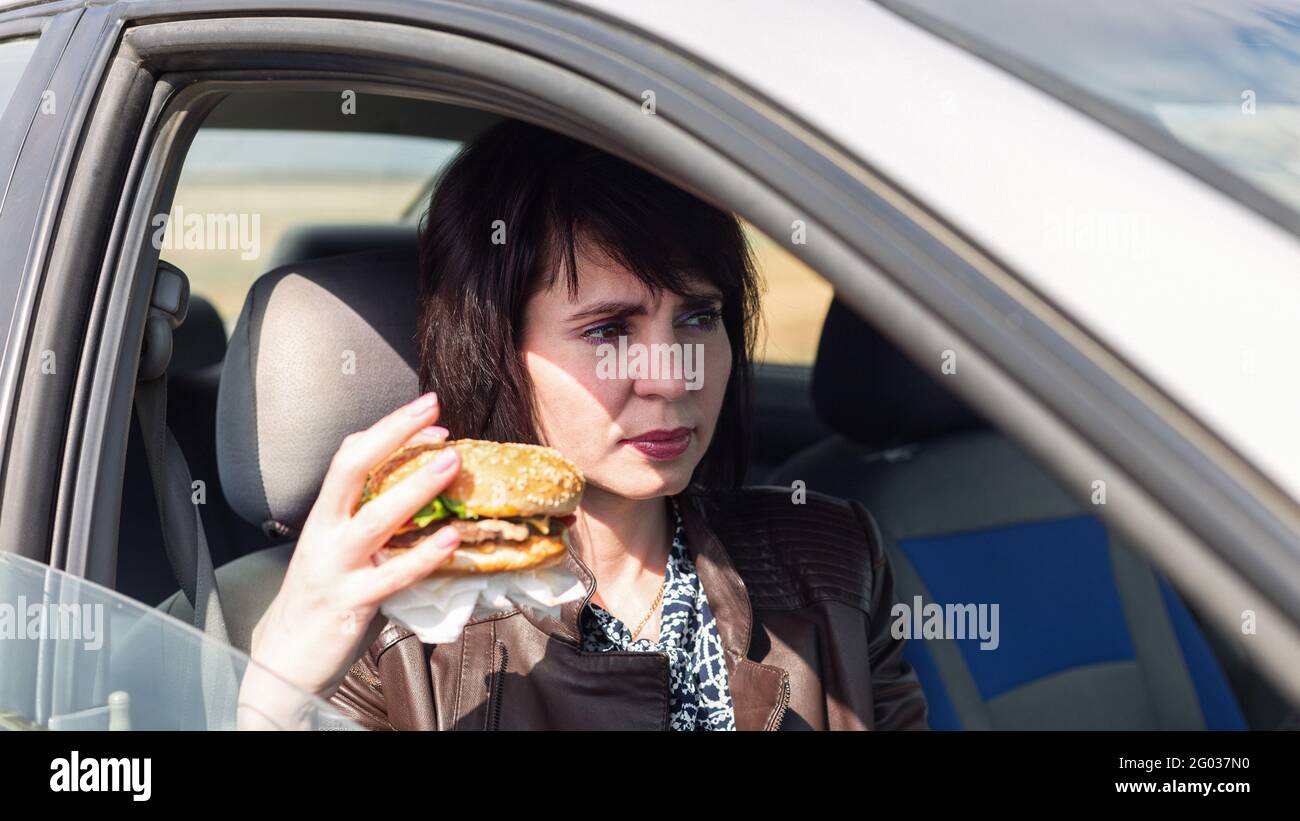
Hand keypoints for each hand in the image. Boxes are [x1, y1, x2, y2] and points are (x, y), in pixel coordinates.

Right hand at [245, 391, 462, 700]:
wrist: (285, 664)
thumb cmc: (322, 603)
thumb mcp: (338, 553)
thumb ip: (369, 526)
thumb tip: (422, 499)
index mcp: (323, 519)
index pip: (347, 458)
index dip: (385, 431)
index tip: (425, 416)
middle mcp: (324, 536)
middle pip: (352, 470)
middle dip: (393, 434)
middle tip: (433, 410)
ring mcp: (336, 569)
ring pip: (375, 518)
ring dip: (416, 487)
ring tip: (451, 463)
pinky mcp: (352, 604)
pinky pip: (393, 576)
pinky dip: (423, 556)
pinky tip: (450, 540)